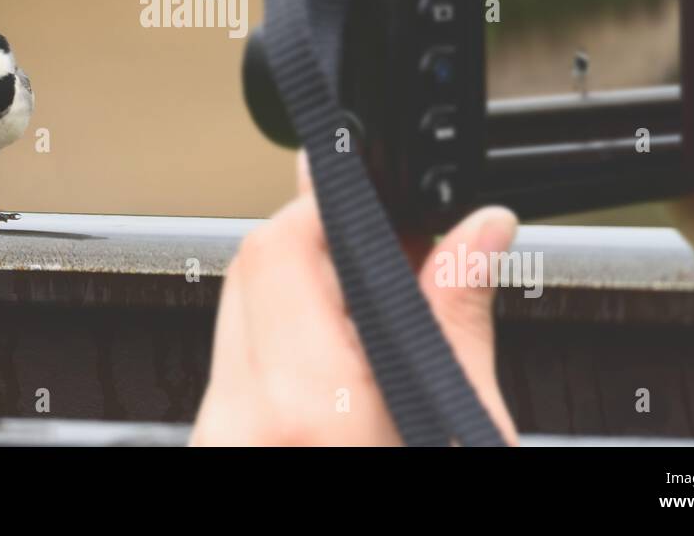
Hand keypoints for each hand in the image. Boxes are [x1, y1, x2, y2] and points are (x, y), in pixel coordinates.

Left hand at [191, 155, 518, 445]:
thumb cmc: (415, 521)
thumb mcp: (460, 431)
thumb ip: (458, 325)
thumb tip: (479, 231)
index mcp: (308, 404)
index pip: (280, 244)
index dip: (326, 204)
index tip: (367, 192)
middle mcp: (241, 416)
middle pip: (251, 267)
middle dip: (318, 244)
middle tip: (388, 253)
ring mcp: (217, 433)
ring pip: (236, 310)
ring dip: (300, 292)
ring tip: (372, 313)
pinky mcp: (213, 443)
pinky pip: (233, 362)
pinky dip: (282, 343)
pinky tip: (339, 357)